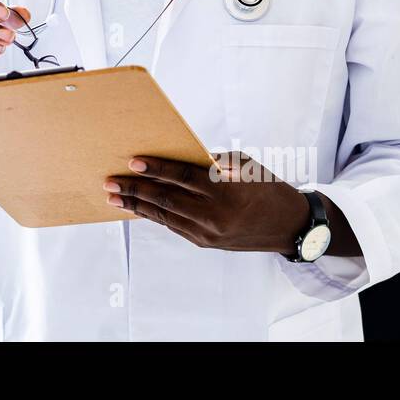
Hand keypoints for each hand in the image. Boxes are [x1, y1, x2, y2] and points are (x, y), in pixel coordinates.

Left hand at [103, 151, 309, 253]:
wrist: (290, 226)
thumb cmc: (267, 187)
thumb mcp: (245, 165)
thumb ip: (211, 162)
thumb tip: (177, 156)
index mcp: (226, 191)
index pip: (183, 177)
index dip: (156, 169)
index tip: (133, 162)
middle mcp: (215, 215)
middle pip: (166, 199)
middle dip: (135, 189)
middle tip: (109, 182)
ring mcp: (209, 233)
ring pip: (165, 216)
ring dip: (137, 206)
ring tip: (114, 196)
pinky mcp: (206, 243)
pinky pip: (174, 226)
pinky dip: (154, 216)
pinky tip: (137, 207)